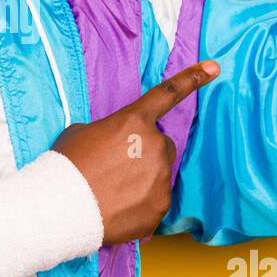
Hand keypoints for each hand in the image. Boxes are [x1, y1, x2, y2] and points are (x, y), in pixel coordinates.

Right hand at [52, 60, 220, 244]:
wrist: (62, 208)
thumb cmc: (66, 165)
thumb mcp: (82, 133)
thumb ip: (108, 132)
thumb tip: (114, 144)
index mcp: (134, 121)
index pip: (167, 94)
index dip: (192, 79)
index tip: (214, 68)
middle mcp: (155, 145)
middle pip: (161, 144)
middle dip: (145, 153)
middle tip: (117, 168)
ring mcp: (161, 177)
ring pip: (158, 174)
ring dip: (142, 179)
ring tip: (112, 191)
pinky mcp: (161, 206)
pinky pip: (155, 200)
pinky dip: (140, 203)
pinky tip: (118, 207)